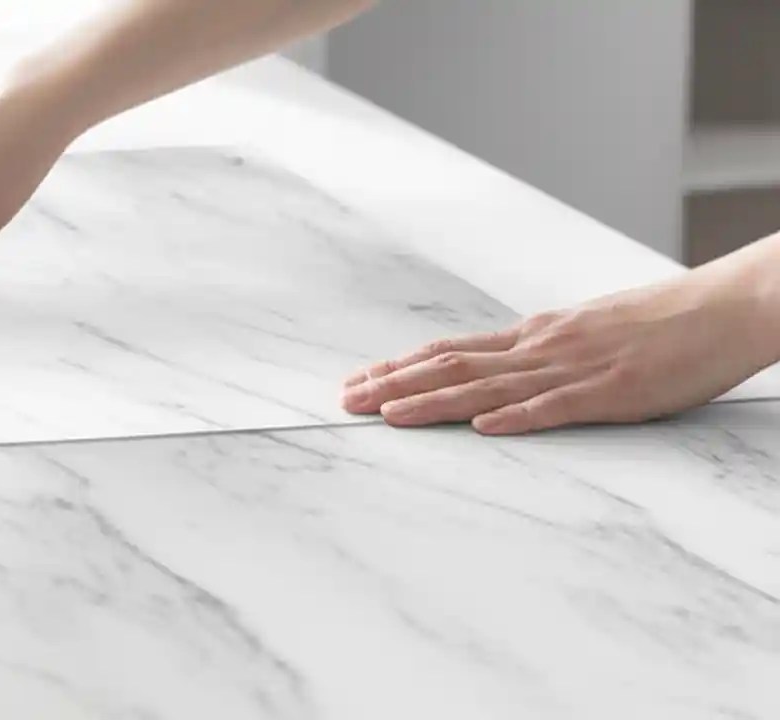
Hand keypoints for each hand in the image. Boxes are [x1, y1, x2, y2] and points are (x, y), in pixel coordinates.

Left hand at [341, 263, 779, 434]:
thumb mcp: (587, 330)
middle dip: (395, 385)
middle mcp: (542, 347)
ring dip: (434, 402)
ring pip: (489, 386)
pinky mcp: (613, 391)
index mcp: (536, 336)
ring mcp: (575, 368)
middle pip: (453, 366)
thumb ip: (542, 350)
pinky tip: (482, 427)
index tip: (360, 380)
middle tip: (346, 400)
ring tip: (387, 414)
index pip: (452, 351)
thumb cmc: (660, 321)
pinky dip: (517, 417)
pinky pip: (558, 407)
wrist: (726, 305)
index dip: (401, 367)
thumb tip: (501, 363)